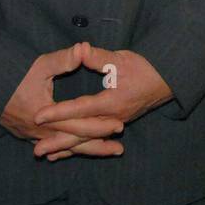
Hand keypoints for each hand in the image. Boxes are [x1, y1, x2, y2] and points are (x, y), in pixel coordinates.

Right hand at [0, 43, 125, 159]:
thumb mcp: (38, 65)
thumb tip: (84, 48)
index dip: (99, 126)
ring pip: (62, 147)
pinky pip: (50, 145)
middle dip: (97, 145)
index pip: (78, 124)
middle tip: (119, 149)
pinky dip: (65, 149)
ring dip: (84, 149)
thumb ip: (63, 59)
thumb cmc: (11, 74)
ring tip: (106, 152)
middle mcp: (38, 131)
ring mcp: (30, 135)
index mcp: (45, 115)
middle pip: (73, 142)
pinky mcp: (25, 134)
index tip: (119, 125)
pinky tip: (74, 153)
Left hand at [32, 44, 173, 159]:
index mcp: (112, 102)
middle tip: (36, 150)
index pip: (81, 108)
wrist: (168, 80)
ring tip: (45, 155)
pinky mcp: (115, 124)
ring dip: (66, 148)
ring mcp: (115, 123)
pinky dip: (79, 146)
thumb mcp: (122, 59)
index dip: (59, 112)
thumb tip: (80, 49)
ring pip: (87, 139)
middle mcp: (112, 118)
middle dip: (58, 141)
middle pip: (81, 132)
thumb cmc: (146, 68)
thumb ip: (99, 57)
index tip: (39, 115)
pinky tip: (66, 151)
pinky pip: (94, 139)